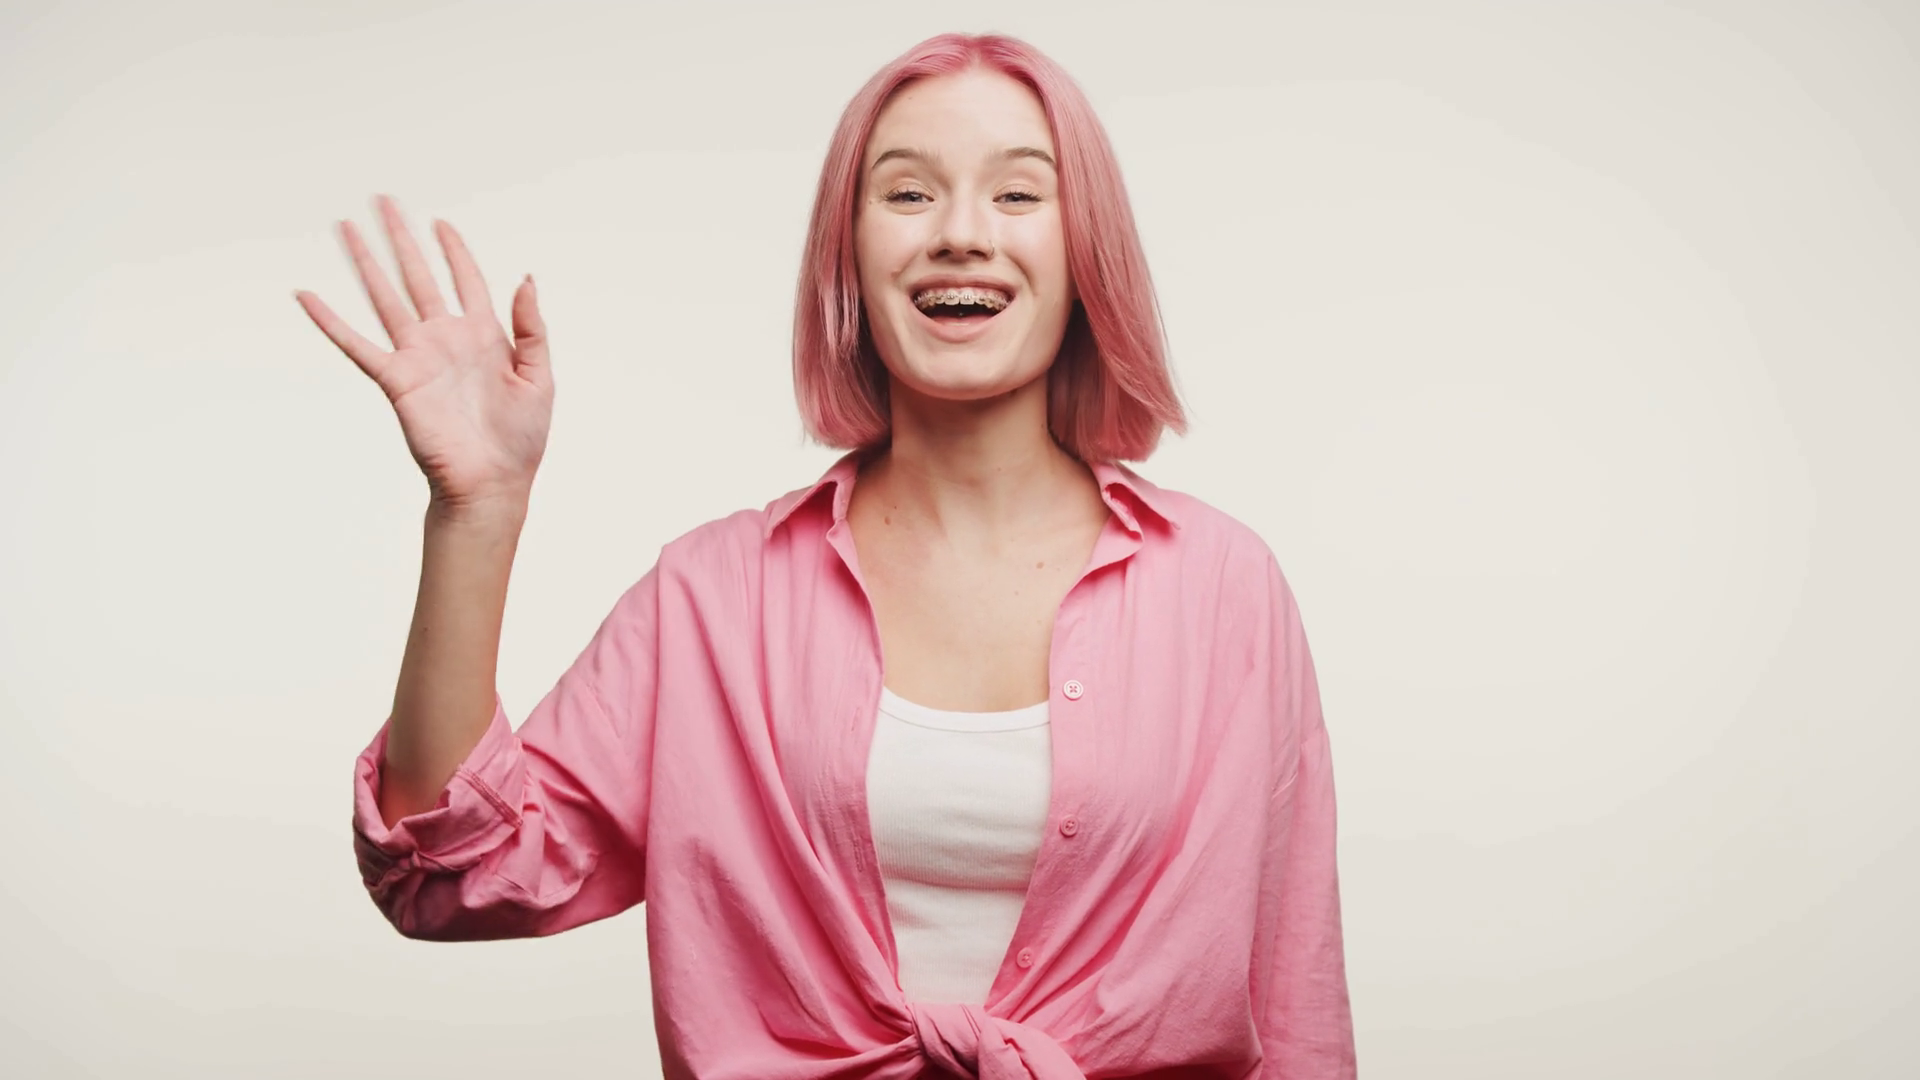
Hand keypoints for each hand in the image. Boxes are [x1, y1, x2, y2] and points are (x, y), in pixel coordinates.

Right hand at [295, 194, 551, 512]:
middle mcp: (445, 339)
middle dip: (401, 238)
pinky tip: (306, 297)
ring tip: (344, 227)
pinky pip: (357, 345)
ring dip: (366, 262)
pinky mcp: (396, 380)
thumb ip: (531, 328)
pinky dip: (331, 321)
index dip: (454, 250)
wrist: (493, 483)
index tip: (439, 222)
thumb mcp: (538, 377)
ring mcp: (418, 356)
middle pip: (418, 276)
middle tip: (383, 200)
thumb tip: (526, 278)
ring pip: (386, 298)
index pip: (466, 279)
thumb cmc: (520, 439)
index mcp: (483, 336)